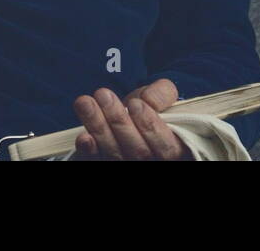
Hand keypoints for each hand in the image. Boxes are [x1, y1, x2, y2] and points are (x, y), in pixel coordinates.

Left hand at [71, 78, 192, 159]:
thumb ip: (163, 94)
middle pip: (137, 151)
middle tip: (103, 94)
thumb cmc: (153, 108)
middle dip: (118, 121)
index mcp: (175, 150)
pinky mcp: (106, 163)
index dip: (151, 126)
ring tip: (85, 102)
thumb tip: (148, 100)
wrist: (136, 115)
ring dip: (98, 128)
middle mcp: (152, 163)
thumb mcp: (164, 96)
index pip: (166, 147)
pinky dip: (89, 152)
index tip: (135, 104)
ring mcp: (128, 165)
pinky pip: (96, 162)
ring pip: (114, 155)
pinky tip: (83, 137)